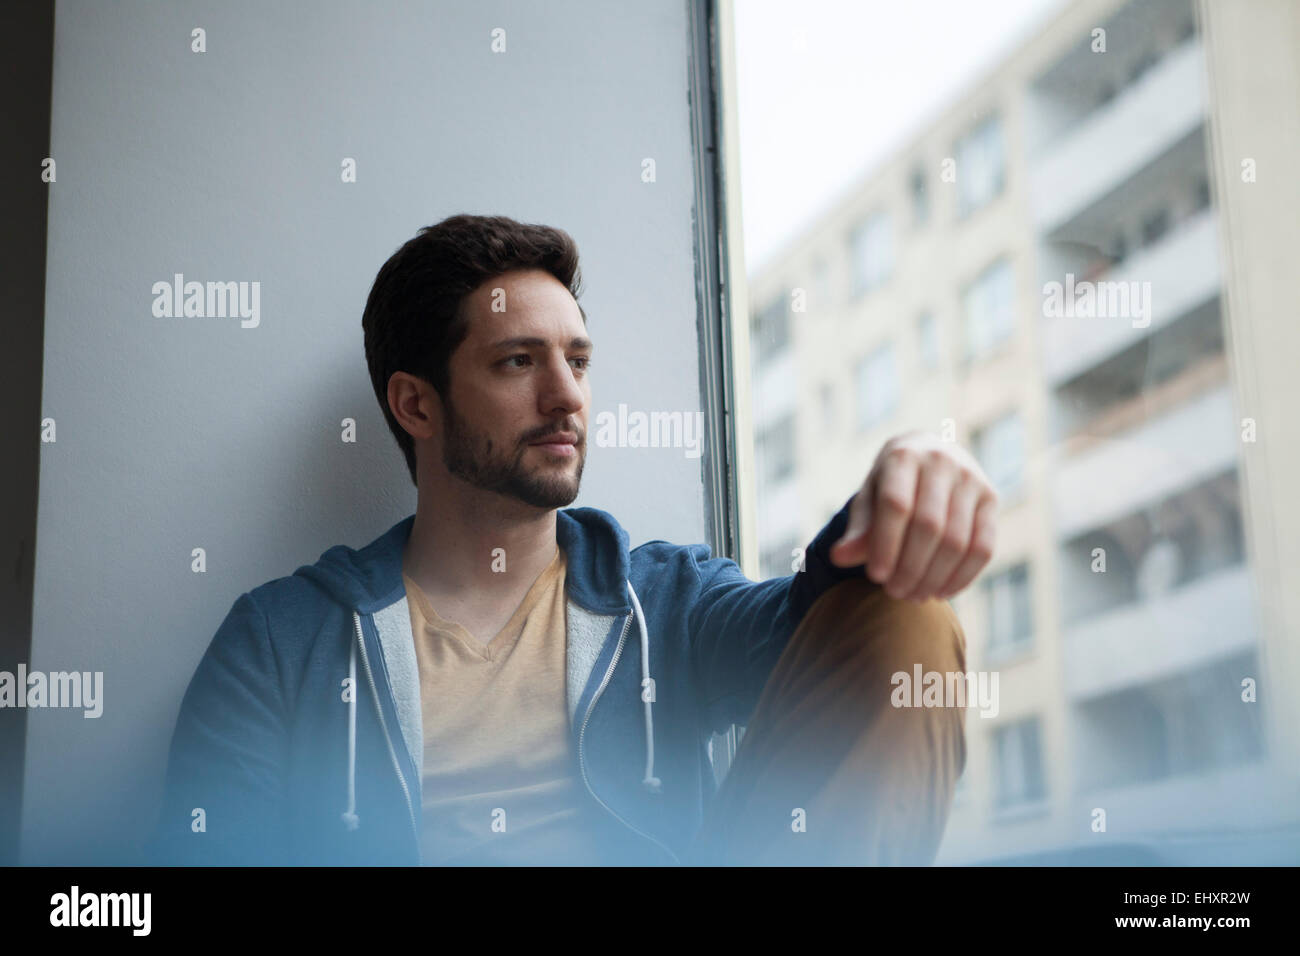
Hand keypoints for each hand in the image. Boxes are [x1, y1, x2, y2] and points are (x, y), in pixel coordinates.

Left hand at [829, 430, 997, 600]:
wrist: (930, 455)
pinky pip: (983, 547)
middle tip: (895, 593)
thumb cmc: (892, 486)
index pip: (896, 505)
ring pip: (958, 540)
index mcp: (903, 455)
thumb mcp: (870, 500)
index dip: (886, 544)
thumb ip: (858, 529)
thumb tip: (839, 558)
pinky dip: (962, 577)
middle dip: (910, 567)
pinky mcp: (991, 498)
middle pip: (929, 525)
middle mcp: (941, 461)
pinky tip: (942, 592)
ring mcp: (971, 478)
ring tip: (914, 596)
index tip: (875, 577)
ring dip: (935, 577)